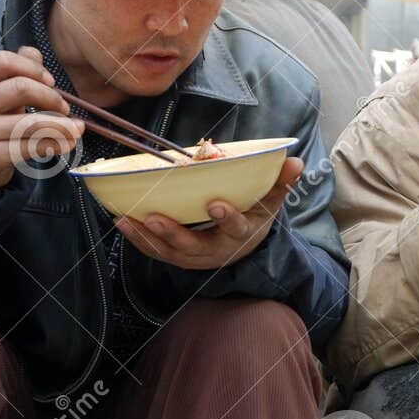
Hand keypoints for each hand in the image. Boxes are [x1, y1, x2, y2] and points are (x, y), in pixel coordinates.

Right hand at [0, 46, 76, 187]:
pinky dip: (56, 144)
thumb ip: (13, 71)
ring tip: (76, 128)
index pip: (2, 61)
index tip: (51, 82)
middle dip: (51, 97)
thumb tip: (34, 52)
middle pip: (20, 88)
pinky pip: (30, 147)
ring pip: (30, 122)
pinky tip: (68, 143)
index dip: (32, 68)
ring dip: (62, 124)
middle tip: (64, 108)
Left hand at [115, 156, 301, 270]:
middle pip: (193, 246)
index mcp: (241, 235)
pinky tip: (122, 220)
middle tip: (155, 217)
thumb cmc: (253, 217)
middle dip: (173, 233)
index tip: (215, 204)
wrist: (242, 248)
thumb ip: (280, 183)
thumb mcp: (269, 203)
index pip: (235, 229)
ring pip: (168, 251)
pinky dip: (137, 239)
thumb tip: (296, 161)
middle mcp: (215, 251)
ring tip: (127, 218)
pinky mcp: (176, 256)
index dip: (226, 219)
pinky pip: (154, 251)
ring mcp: (193, 257)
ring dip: (146, 236)